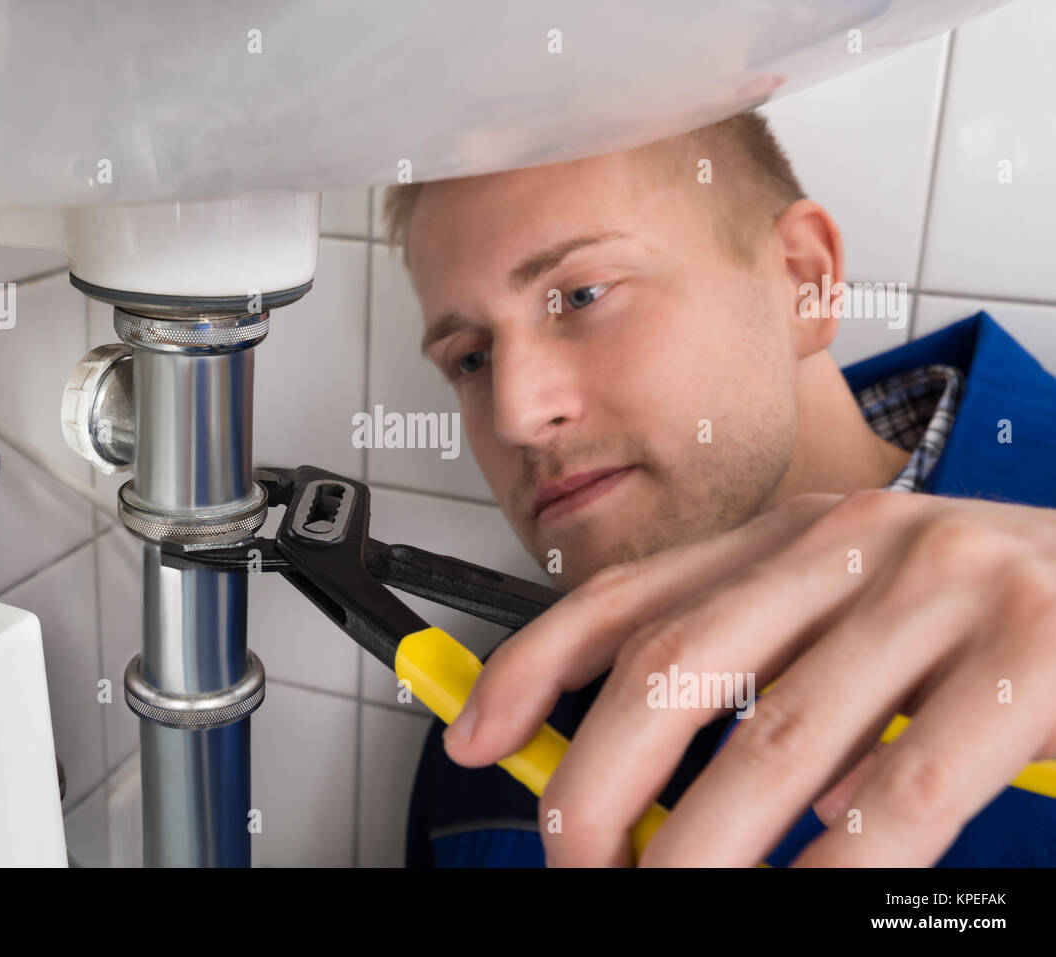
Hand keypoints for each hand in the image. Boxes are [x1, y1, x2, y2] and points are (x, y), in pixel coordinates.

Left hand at [441, 489, 1055, 865]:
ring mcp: (945, 586)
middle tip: (569, 858)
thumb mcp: (861, 623)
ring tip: (662, 899)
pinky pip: (908, 789)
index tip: (477, 739)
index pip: (633, 596)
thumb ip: (778, 686)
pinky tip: (807, 905)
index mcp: (794, 536)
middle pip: (676, 665)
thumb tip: (699, 800)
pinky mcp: (1039, 648)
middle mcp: (854, 543)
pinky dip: (838, 871)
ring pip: (776, 741)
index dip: (536, 668)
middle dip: (601, 779)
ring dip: (700, 846)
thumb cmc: (995, 615)